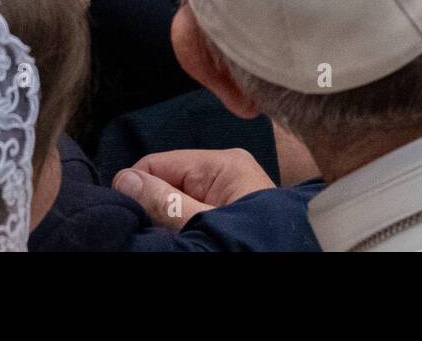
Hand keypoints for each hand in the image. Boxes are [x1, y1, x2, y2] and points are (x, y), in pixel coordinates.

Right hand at [112, 148, 275, 230]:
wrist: (296, 259)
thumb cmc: (258, 242)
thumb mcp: (204, 221)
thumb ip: (166, 202)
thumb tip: (125, 180)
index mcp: (222, 163)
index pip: (158, 163)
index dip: (138, 188)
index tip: (129, 214)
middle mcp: (224, 172)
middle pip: (166, 181)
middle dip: (155, 205)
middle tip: (159, 231)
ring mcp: (226, 192)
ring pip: (176, 199)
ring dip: (168, 218)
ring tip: (178, 237)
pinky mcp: (226, 210)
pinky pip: (191, 211)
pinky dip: (182, 226)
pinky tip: (186, 239)